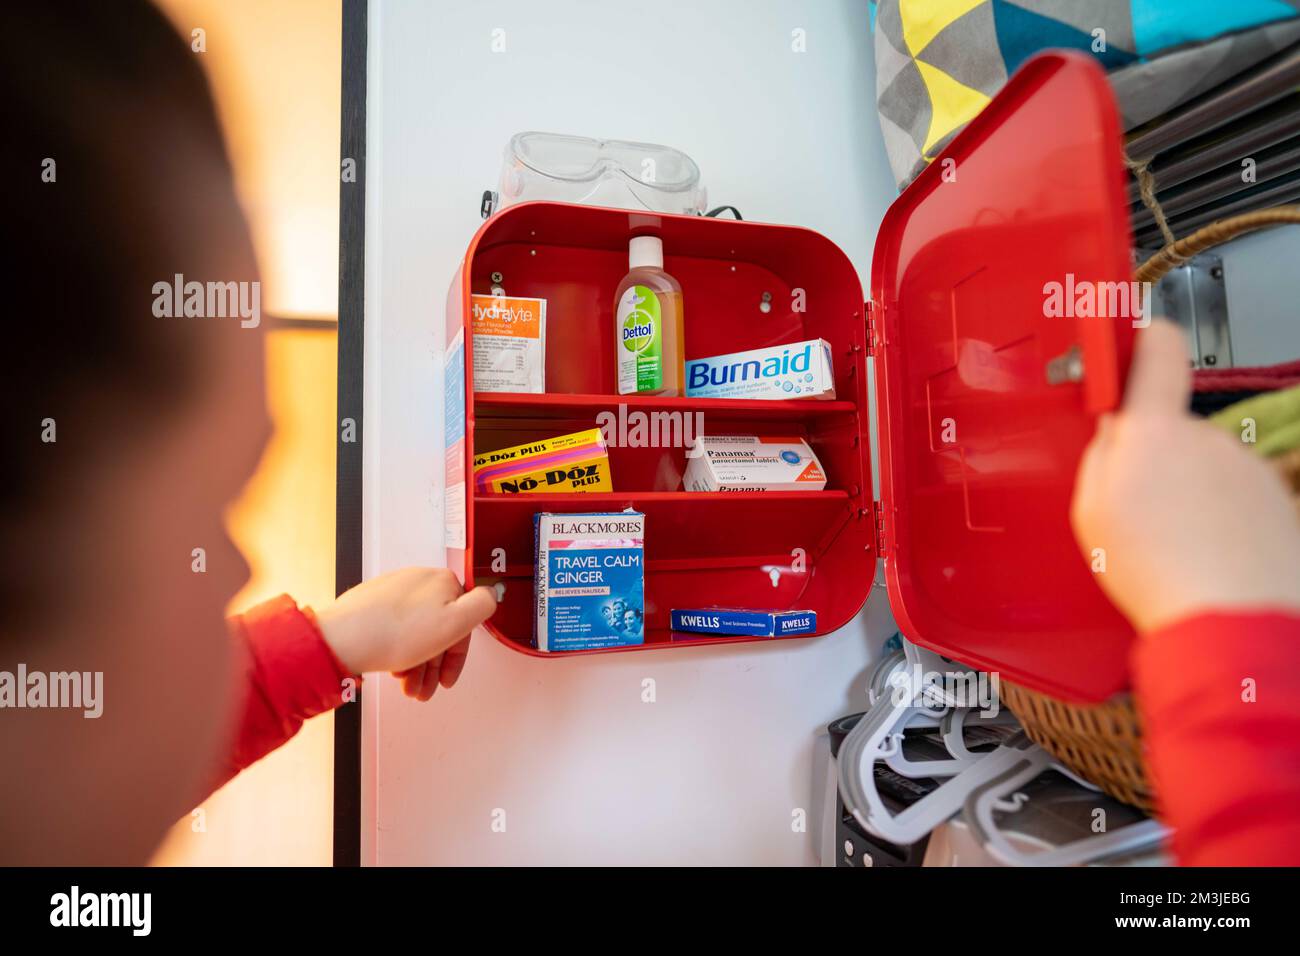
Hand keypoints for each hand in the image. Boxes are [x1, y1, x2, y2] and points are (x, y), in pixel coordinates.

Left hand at [314, 567, 497, 698]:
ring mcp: (394, 591)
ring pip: (416, 631)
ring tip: (409, 685)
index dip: (457, 656)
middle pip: (438, 628)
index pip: (463, 622)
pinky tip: (395, 669)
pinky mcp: (374, 602)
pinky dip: (400, 651)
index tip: (448, 676)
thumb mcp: (456, 623)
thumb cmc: (393, 634)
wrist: (344, 639)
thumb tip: (491, 595)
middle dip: (434, 664)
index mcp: (443, 581)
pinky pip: (396, 628)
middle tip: (425, 686)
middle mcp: (419, 581)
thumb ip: (483, 605)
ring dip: (417, 663)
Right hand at [1070, 320, 1299, 633]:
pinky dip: (1221, 525)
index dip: (1142, 341)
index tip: (1131, 343)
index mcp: (1157, 431)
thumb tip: (1111, 433)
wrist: (1232, 623)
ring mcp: (1251, 471)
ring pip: (1208, 470)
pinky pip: (1239, 502)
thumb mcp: (1093, 510)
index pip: (1158, 352)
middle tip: (1136, 510)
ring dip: (1190, 498)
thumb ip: (1100, 457)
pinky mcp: (1280, 505)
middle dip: (1155, 459)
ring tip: (1171, 549)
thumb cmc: (1158, 570)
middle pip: (1175, 429)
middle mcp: (1212, 439)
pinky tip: (1203, 562)